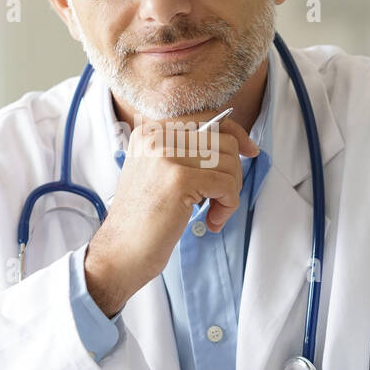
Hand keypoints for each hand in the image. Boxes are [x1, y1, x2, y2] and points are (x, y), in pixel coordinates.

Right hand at [85, 117, 258, 314]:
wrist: (121, 251)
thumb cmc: (143, 221)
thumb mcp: (159, 174)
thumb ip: (188, 154)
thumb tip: (235, 143)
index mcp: (150, 132)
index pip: (208, 118)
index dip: (235, 135)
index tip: (249, 151)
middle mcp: (156, 137)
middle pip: (223, 142)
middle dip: (233, 174)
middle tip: (220, 200)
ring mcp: (166, 156)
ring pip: (229, 163)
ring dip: (231, 194)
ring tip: (213, 214)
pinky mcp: (179, 180)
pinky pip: (226, 185)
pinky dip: (228, 206)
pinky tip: (212, 222)